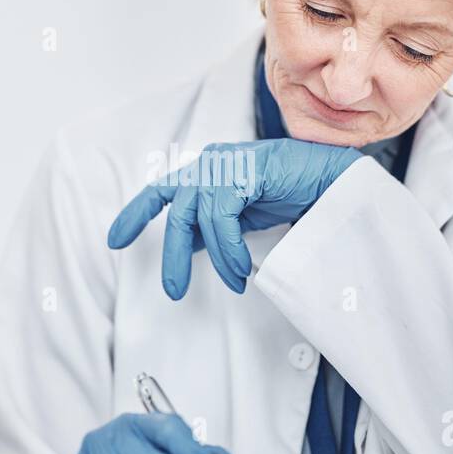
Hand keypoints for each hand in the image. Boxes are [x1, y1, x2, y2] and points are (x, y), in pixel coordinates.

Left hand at [107, 138, 361, 298]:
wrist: (336, 183)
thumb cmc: (297, 194)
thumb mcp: (245, 217)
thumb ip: (215, 228)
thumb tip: (189, 246)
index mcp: (210, 172)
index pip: (162, 191)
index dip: (136, 214)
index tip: (116, 240)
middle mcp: (213, 164)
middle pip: (175, 209)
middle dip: (172, 253)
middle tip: (174, 289)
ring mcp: (227, 164)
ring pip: (197, 215)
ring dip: (215, 257)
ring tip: (233, 278)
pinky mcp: (244, 170)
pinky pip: (221, 216)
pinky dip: (227, 247)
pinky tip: (241, 266)